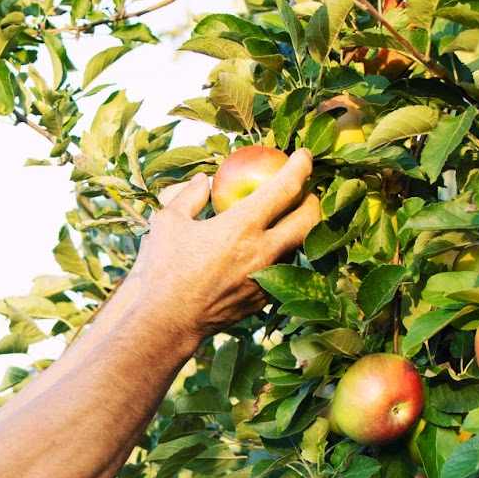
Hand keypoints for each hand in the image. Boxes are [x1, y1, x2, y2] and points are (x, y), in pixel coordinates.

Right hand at [124, 149, 320, 349]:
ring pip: (298, 246)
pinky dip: (280, 255)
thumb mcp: (168, 223)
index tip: (304, 155)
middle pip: (309, 219)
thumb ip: (190, 197)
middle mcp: (263, 251)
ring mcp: (267, 278)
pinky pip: (283, 271)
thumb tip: (205, 182)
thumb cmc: (165, 270)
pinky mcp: (263, 298)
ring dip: (297, 229)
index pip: (286, 187)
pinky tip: (265, 252)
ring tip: (284, 221)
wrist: (169, 322)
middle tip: (303, 191)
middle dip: (313, 199)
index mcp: (242, 226)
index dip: (301, 166)